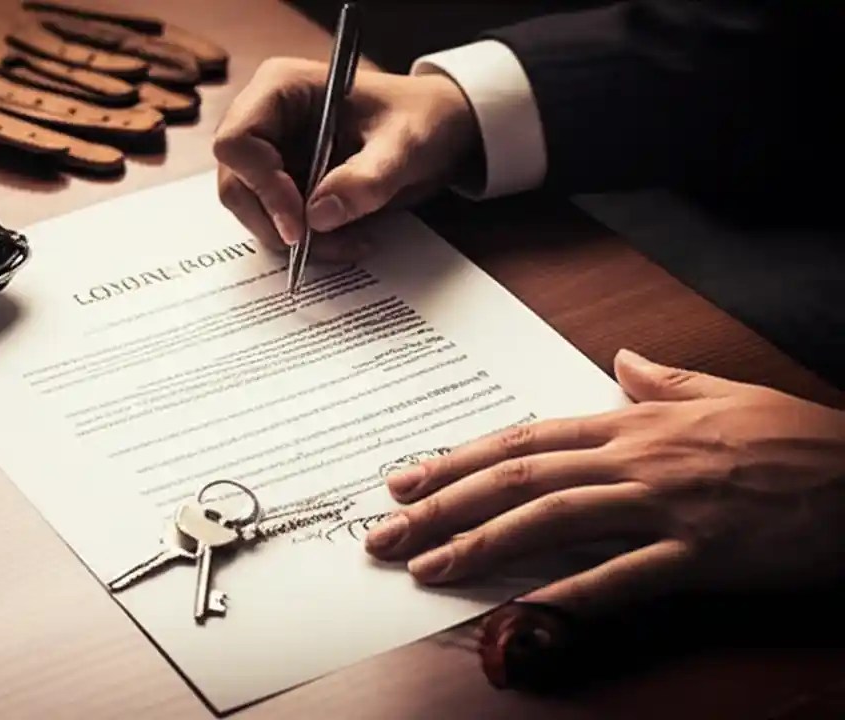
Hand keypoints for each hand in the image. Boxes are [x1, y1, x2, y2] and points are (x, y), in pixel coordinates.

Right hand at [213, 58, 476, 260]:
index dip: (261, 186)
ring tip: (347, 243)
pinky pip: (274, 220)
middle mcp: (264, 118)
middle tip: (322, 244)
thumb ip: (366, 179)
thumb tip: (318, 216)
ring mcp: (270, 152)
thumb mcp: (405, 146)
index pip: (237, 142)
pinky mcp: (282, 182)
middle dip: (276, 222)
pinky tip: (344, 239)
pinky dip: (305, 241)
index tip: (299, 224)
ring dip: (293, 238)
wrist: (437, 130)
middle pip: (236, 183)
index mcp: (281, 88)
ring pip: (252, 209)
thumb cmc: (421, 119)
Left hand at [365, 349, 844, 617]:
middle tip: (387, 532)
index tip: (407, 479)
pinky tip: (518, 611)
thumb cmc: (798, 438)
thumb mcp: (726, 392)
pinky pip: (621, 578)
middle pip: (519, 477)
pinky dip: (565, 595)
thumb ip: (663, 380)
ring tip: (425, 567)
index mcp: (635, 422)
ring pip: (551, 521)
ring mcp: (665, 507)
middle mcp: (636, 458)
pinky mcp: (700, 557)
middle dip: (444, 505)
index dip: (459, 459)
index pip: (526, 437)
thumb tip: (620, 359)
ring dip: (480, 545)